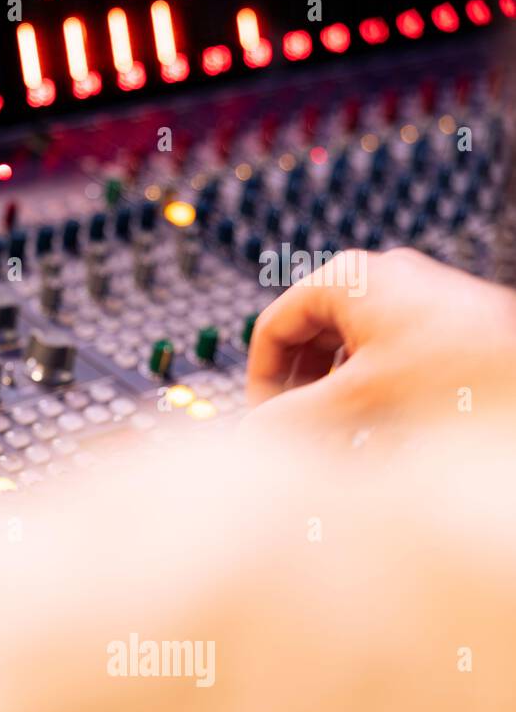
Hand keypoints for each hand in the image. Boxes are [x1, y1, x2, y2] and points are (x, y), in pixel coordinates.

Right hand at [246, 248, 515, 431]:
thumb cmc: (457, 365)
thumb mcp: (359, 395)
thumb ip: (296, 415)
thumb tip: (254, 433)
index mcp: (346, 278)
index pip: (273, 327)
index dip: (261, 379)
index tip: (265, 421)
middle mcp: (375, 278)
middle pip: (308, 338)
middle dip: (300, 390)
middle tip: (299, 432)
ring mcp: (407, 296)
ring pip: (344, 349)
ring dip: (332, 393)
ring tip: (340, 433)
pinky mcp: (434, 319)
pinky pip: (379, 352)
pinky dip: (367, 386)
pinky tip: (379, 423)